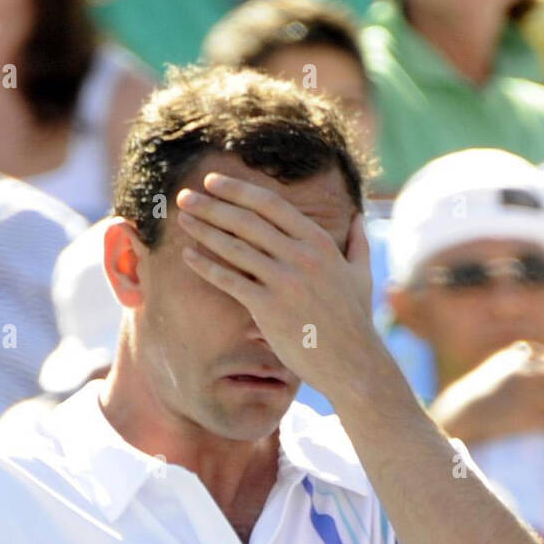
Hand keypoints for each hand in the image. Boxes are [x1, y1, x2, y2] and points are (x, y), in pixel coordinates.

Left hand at [174, 171, 377, 398]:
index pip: (270, 205)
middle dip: (212, 205)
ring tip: (182, 219)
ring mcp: (283, 281)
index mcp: (318, 242)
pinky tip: (188, 256)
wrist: (352, 362)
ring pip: (234, 248)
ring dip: (204, 230)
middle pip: (246, 221)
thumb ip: (357, 243)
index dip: (238, 190)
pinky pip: (230, 281)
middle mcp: (300, 256)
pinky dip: (207, 267)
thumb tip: (359, 218)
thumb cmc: (355, 321)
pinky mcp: (268, 308)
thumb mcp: (361, 275)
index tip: (214, 182)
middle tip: (185, 195)